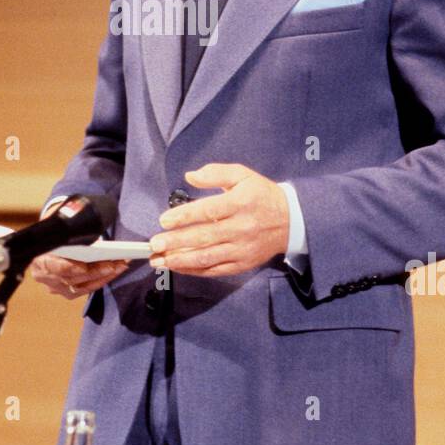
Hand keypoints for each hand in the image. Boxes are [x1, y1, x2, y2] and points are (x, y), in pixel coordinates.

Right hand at [28, 200, 127, 298]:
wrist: (47, 240)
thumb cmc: (55, 231)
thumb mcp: (57, 224)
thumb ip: (66, 224)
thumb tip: (82, 214)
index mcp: (38, 256)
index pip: (51, 265)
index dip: (68, 268)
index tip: (83, 267)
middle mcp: (43, 274)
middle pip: (70, 278)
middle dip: (94, 271)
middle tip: (113, 264)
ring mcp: (54, 285)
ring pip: (80, 286)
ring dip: (102, 276)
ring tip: (119, 266)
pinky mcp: (65, 291)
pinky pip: (85, 289)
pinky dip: (100, 281)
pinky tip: (114, 272)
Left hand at [148, 164, 289, 277]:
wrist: (291, 221)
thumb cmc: (261, 195)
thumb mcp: (242, 175)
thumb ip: (216, 173)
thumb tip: (190, 176)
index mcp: (240, 203)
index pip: (208, 211)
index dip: (184, 216)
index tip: (164, 220)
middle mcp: (241, 228)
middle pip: (204, 237)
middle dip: (176, 242)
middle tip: (154, 244)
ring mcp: (242, 249)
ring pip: (208, 257)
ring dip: (180, 260)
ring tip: (159, 260)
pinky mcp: (242, 264)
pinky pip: (215, 270)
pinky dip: (195, 271)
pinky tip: (178, 267)